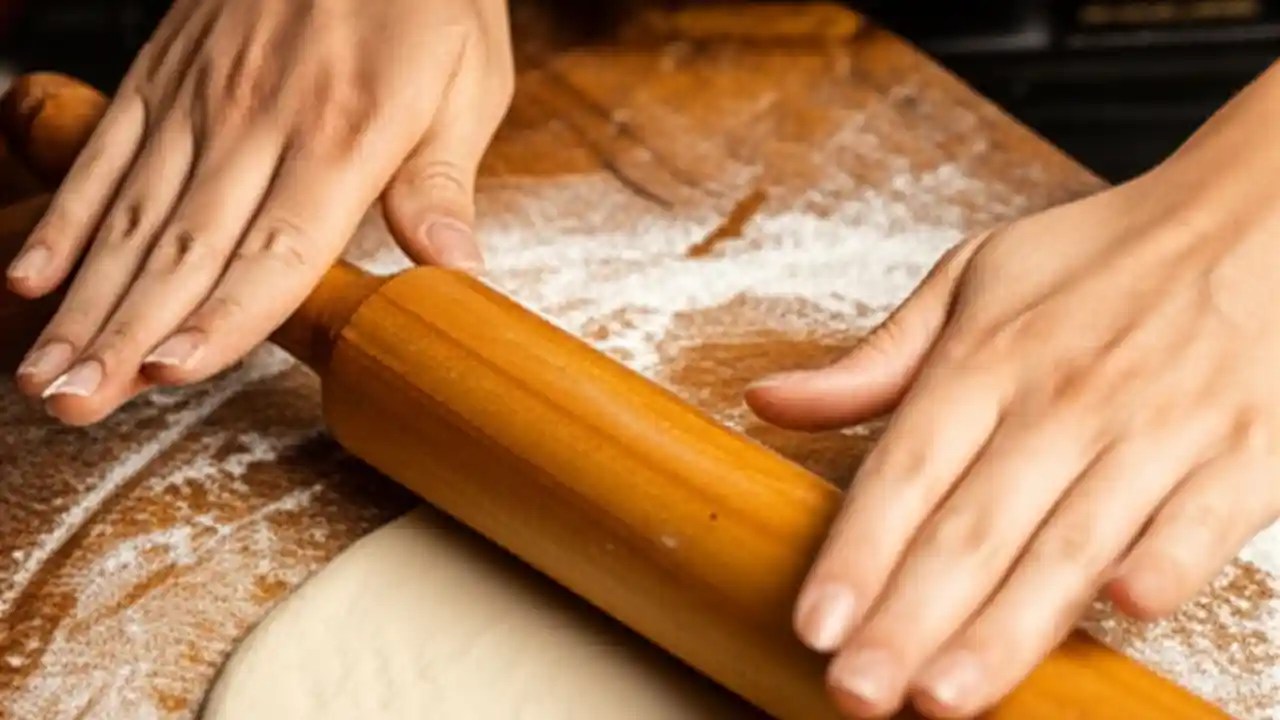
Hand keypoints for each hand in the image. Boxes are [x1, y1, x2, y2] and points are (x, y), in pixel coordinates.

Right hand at [6, 0, 513, 424]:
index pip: (277, 250)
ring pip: (133, 215)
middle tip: (76, 406)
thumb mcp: (466, 79)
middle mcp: (258, 122)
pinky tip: (34, 279)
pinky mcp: (165, 74)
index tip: (171, 373)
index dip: (224, 317)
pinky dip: (69, 218)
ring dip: (88, 300)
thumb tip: (456, 270)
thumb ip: (441, 180)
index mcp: (344, 136)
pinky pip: (108, 154)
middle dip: (128, 334)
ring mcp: (201, 97)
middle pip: (186, 248)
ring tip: (48, 374)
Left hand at [748, 63, 1279, 717]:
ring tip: (946, 697)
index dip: (856, 553)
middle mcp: (1062, 398)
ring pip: (1068, 545)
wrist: (1256, 213)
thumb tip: (767, 401)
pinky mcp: (1244, 451)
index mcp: (987, 357)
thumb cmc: (1100, 258)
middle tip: (857, 692)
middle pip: (972, 527)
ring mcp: (1155, 427)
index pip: (904, 470)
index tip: (815, 625)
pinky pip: (1200, 520)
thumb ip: (874, 358)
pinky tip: (1119, 616)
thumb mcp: (971, 278)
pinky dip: (1164, 563)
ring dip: (1007, 628)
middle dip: (909, 619)